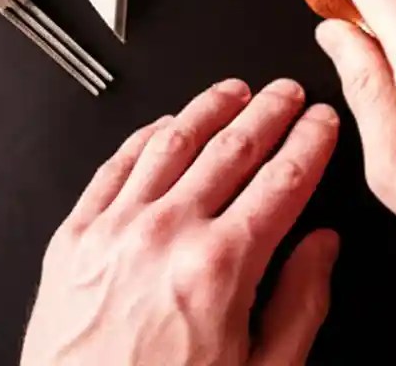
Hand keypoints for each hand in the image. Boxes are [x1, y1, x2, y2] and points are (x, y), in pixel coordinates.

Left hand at [21, 79, 338, 365]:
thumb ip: (301, 304)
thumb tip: (321, 247)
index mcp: (220, 268)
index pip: (283, 180)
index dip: (311, 142)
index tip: (323, 122)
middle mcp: (166, 235)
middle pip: (232, 148)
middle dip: (269, 111)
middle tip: (288, 92)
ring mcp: (114, 231)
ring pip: (171, 143)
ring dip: (209, 109)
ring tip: (234, 91)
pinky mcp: (73, 240)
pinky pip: (114, 167)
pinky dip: (145, 137)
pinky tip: (165, 126)